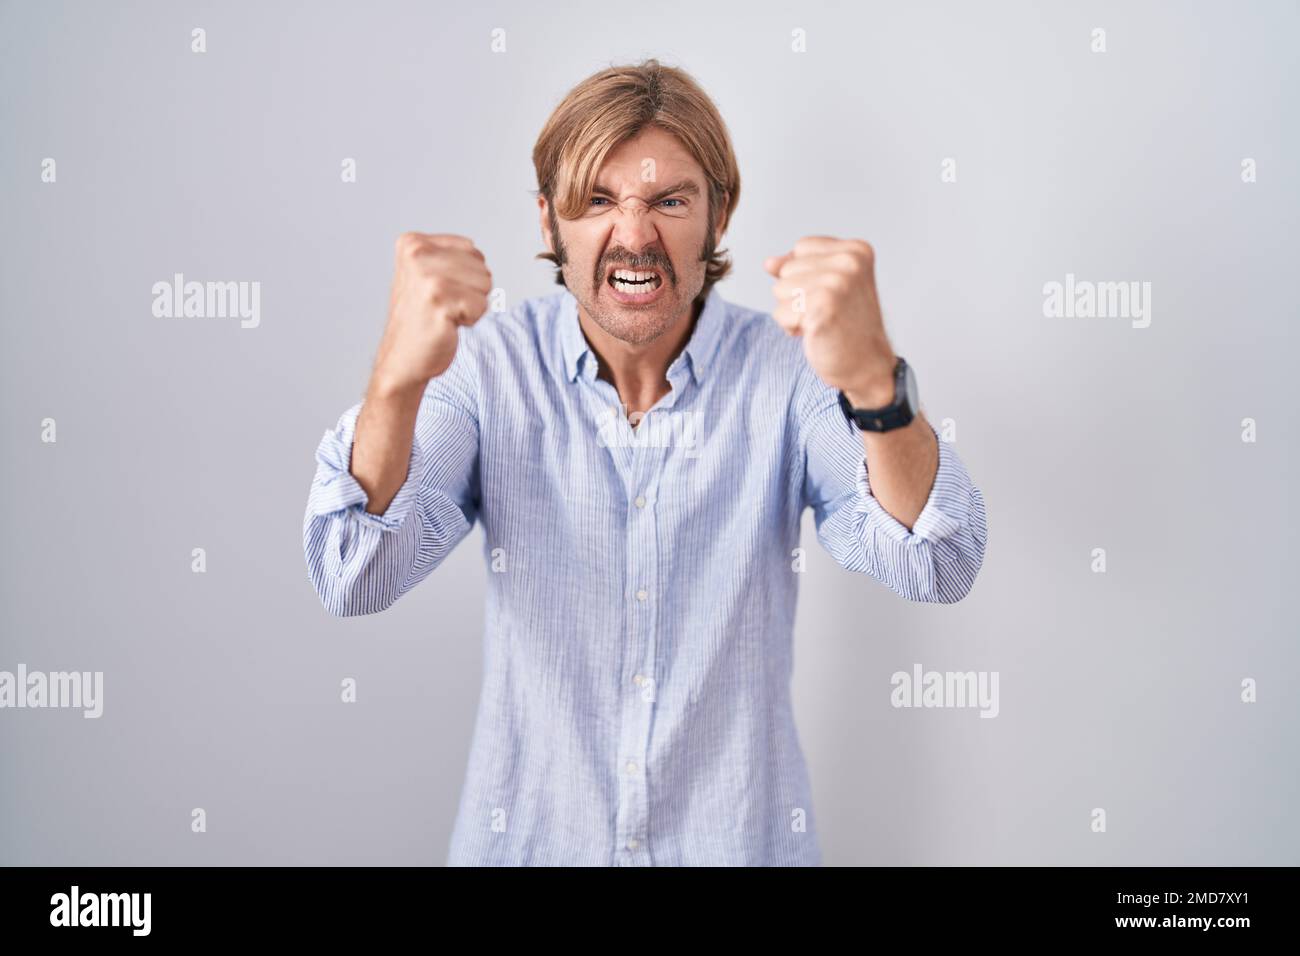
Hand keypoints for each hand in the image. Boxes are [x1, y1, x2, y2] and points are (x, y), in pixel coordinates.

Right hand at [371, 232, 492, 394]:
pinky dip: (470, 320)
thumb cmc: (420, 318)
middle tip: (441, 306)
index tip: (438, 292)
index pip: (472, 250)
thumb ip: (450, 256)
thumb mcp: (427, 274)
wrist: (402, 358)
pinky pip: (481, 306)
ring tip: (443, 314)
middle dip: (470, 291)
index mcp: (412, 243)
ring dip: (471, 305)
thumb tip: (478, 255)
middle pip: (481, 266)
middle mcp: (417, 254)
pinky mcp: (439, 300)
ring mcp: (427, 277)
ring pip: (485, 285)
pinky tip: (446, 324)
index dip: (465, 276)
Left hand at [764, 236, 896, 406]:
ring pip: (780, 290)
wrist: (867, 365)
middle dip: (797, 295)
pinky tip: (815, 333)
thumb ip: (800, 267)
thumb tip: (769, 263)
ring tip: (820, 322)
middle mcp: (849, 262)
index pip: (802, 247)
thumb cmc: (847, 326)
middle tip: (826, 312)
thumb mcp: (828, 286)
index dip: (804, 275)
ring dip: (793, 312)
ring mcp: (836, 284)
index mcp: (855, 250)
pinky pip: (781, 312)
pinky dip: (791, 327)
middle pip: (787, 269)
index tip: (830, 295)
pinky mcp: (822, 308)